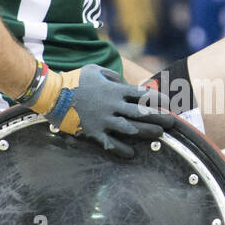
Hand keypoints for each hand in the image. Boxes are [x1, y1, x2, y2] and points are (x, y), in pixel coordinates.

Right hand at [26, 63, 176, 158]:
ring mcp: (104, 120)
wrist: (52, 95)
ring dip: (147, 133)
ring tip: (159, 135)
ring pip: (131, 129)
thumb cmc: (74, 80)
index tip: (169, 104)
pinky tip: (132, 154)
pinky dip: (122, 150)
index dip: (159, 99)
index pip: (143, 94)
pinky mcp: (94, 132)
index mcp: (115, 90)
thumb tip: (125, 84)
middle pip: (142, 113)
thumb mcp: (95, 70)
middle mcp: (113, 106)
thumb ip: (113, 77)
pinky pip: (111, 144)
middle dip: (159, 118)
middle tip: (171, 124)